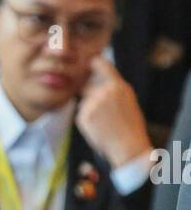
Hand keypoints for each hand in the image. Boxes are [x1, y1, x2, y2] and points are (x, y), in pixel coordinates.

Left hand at [75, 54, 150, 169]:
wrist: (128, 147)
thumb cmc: (130, 127)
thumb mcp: (127, 101)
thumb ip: (113, 89)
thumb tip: (96, 80)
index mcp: (119, 86)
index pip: (102, 65)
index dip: (93, 62)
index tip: (88, 62)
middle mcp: (105, 91)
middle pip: (87, 88)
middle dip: (89, 97)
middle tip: (101, 113)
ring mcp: (93, 103)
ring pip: (83, 103)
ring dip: (88, 112)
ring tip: (103, 124)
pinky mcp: (84, 116)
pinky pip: (80, 116)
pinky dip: (86, 123)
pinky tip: (98, 129)